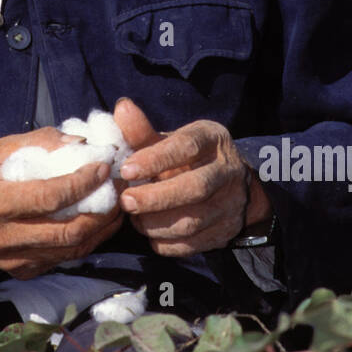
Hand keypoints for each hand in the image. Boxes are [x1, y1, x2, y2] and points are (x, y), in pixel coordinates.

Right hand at [0, 127, 122, 278]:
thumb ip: (40, 142)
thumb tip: (82, 142)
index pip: (49, 198)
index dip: (83, 182)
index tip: (103, 166)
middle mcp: (2, 238)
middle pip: (67, 231)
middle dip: (102, 209)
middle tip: (119, 187)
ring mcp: (12, 259)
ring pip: (71, 250)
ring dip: (101, 227)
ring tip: (118, 203)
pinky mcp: (22, 270)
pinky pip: (63, 258)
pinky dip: (87, 240)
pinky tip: (99, 220)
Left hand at [112, 99, 271, 255]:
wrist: (228, 186)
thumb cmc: (186, 158)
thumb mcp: (168, 140)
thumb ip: (142, 131)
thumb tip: (121, 107)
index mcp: (212, 139)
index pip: (187, 146)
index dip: (156, 158)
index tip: (126, 169)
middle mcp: (227, 170)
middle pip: (195, 188)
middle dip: (155, 198)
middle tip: (125, 201)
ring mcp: (230, 204)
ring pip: (193, 220)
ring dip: (156, 223)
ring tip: (135, 217)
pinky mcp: (226, 231)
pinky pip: (193, 244)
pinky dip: (166, 242)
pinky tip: (150, 232)